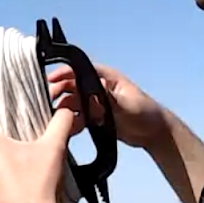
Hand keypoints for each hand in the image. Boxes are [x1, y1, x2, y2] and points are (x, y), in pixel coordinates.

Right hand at [47, 62, 168, 149]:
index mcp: (107, 78)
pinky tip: (68, 129)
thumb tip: (90, 98)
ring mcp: (97, 102)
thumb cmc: (146, 113)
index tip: (51, 80)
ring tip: (57, 119)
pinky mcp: (97, 117)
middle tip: (49, 101)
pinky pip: (80, 117)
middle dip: (61, 92)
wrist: (154, 133)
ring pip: (75, 102)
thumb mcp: (127, 105)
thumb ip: (108, 101)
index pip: (81, 69)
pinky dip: (73, 122)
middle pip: (73, 85)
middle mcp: (100, 87)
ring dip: (65, 109)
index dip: (65, 72)